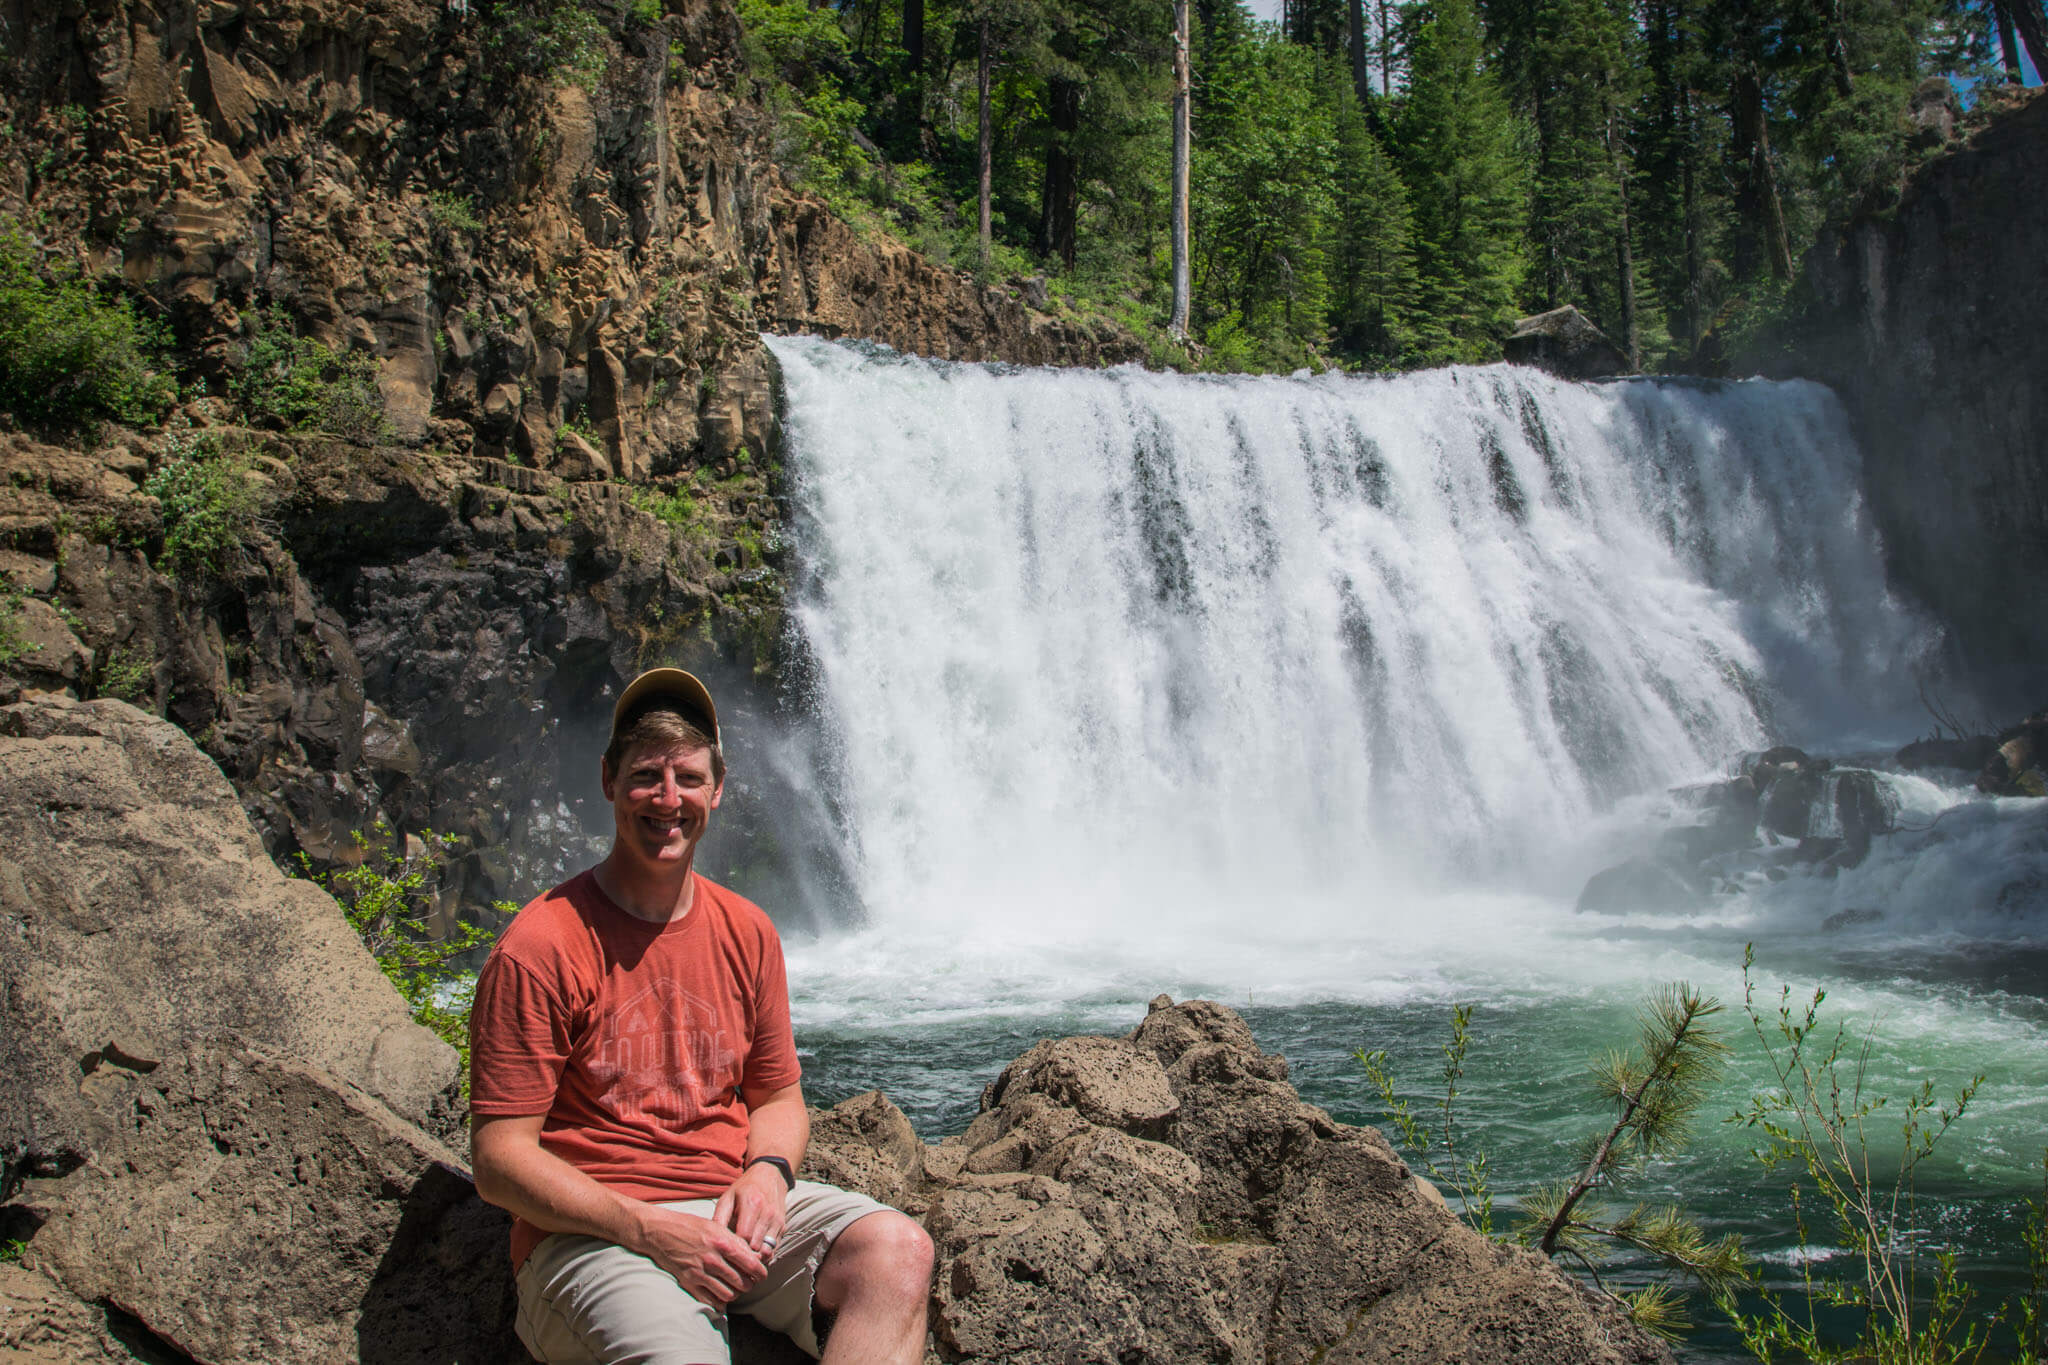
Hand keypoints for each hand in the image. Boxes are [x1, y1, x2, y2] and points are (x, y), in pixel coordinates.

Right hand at [632, 1205, 766, 1305]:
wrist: (660, 1232)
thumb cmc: (690, 1226)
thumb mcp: (716, 1226)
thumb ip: (735, 1242)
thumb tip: (754, 1257)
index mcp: (723, 1242)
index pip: (751, 1265)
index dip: (761, 1273)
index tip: (762, 1276)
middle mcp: (713, 1259)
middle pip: (742, 1282)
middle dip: (749, 1285)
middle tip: (749, 1282)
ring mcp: (700, 1272)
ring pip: (729, 1294)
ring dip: (735, 1293)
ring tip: (735, 1288)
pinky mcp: (689, 1282)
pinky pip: (710, 1300)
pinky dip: (719, 1301)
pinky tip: (720, 1294)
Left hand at [713, 1160, 789, 1258]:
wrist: (770, 1176)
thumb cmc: (744, 1189)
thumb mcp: (728, 1197)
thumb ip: (719, 1217)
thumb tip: (711, 1238)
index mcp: (752, 1204)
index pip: (744, 1236)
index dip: (734, 1247)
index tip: (726, 1250)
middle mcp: (767, 1213)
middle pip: (756, 1246)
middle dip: (744, 1255)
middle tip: (733, 1258)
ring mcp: (777, 1221)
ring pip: (767, 1251)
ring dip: (755, 1257)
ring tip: (743, 1257)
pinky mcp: (783, 1226)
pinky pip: (774, 1248)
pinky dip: (764, 1254)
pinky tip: (753, 1252)